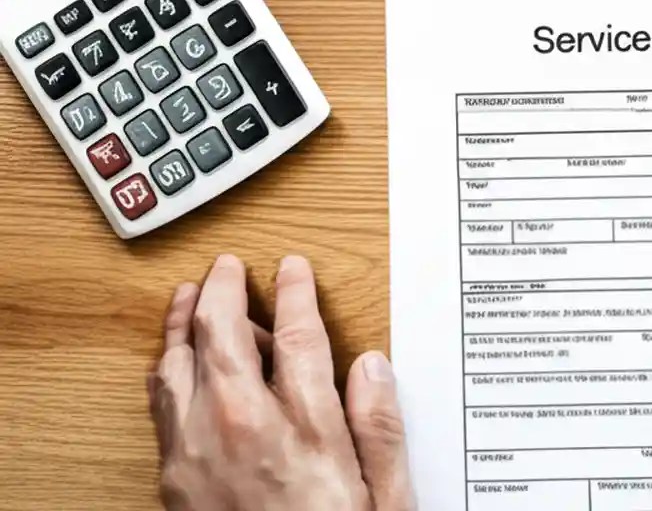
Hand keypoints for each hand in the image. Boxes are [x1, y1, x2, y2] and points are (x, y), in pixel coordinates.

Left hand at [147, 254, 414, 510]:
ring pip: (179, 362)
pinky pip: (161, 401)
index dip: (295, 293)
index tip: (293, 269)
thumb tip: (373, 367)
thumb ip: (380, 429)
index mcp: (304, 430)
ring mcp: (198, 451)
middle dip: (225, 290)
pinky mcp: (173, 477)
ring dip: (184, 321)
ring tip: (190, 296)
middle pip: (223, 334)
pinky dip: (167, 365)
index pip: (296, 337)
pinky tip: (174, 359)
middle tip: (230, 267)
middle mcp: (243, 429)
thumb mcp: (386, 500)